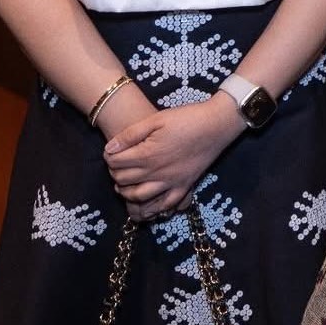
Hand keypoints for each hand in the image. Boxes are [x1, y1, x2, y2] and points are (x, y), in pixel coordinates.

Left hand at [103, 97, 241, 219]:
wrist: (216, 125)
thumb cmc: (186, 118)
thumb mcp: (156, 119)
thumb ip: (130, 134)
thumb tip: (109, 149)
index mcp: (148, 154)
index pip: (116, 163)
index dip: (109, 158)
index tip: (111, 152)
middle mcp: (156, 173)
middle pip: (123, 180)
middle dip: (114, 173)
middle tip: (117, 164)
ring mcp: (170, 182)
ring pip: (138, 196)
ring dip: (126, 191)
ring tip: (125, 183)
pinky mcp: (184, 187)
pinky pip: (165, 205)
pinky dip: (152, 206)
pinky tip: (147, 200)